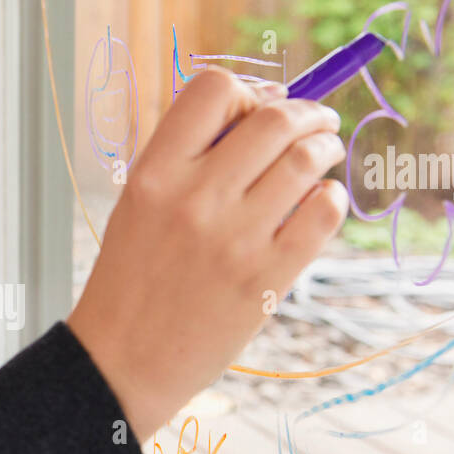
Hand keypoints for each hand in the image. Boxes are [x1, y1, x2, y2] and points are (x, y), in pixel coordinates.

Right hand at [67, 68, 347, 444]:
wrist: (122, 363)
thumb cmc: (132, 281)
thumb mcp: (138, 206)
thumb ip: (186, 160)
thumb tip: (262, 111)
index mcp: (153, 174)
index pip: (214, 90)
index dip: (247, 91)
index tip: (261, 108)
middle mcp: (194, 198)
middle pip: (273, 119)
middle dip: (307, 113)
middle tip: (319, 122)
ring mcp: (234, 238)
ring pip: (306, 160)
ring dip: (325, 148)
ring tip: (325, 155)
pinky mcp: (267, 277)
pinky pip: (323, 213)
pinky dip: (331, 198)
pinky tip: (322, 201)